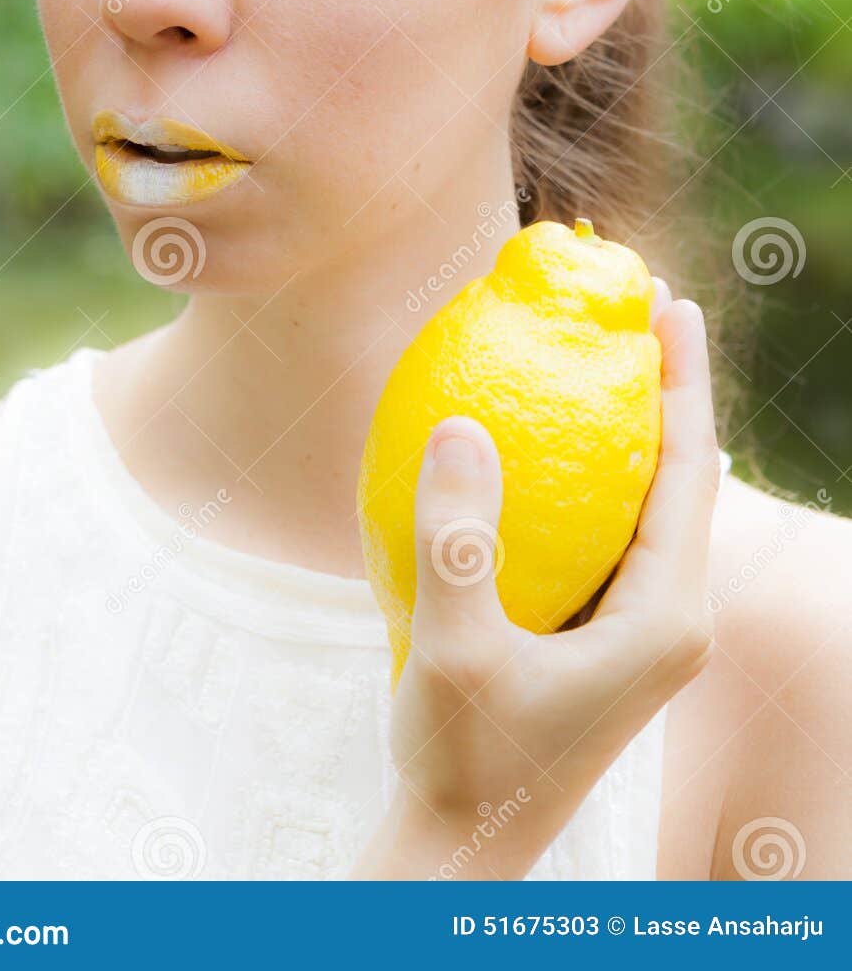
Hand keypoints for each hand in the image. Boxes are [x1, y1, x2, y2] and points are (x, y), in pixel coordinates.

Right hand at [353, 280, 720, 879]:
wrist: (465, 839)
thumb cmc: (461, 755)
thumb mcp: (451, 647)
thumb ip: (455, 538)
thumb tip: (456, 422)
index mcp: (665, 619)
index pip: (691, 474)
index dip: (684, 382)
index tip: (670, 304)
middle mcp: (673, 618)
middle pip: (687, 476)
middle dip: (671, 388)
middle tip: (641, 303)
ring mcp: (645, 627)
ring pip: (657, 502)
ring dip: (640, 424)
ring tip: (610, 351)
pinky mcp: (613, 634)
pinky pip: (619, 529)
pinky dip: (602, 471)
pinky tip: (557, 437)